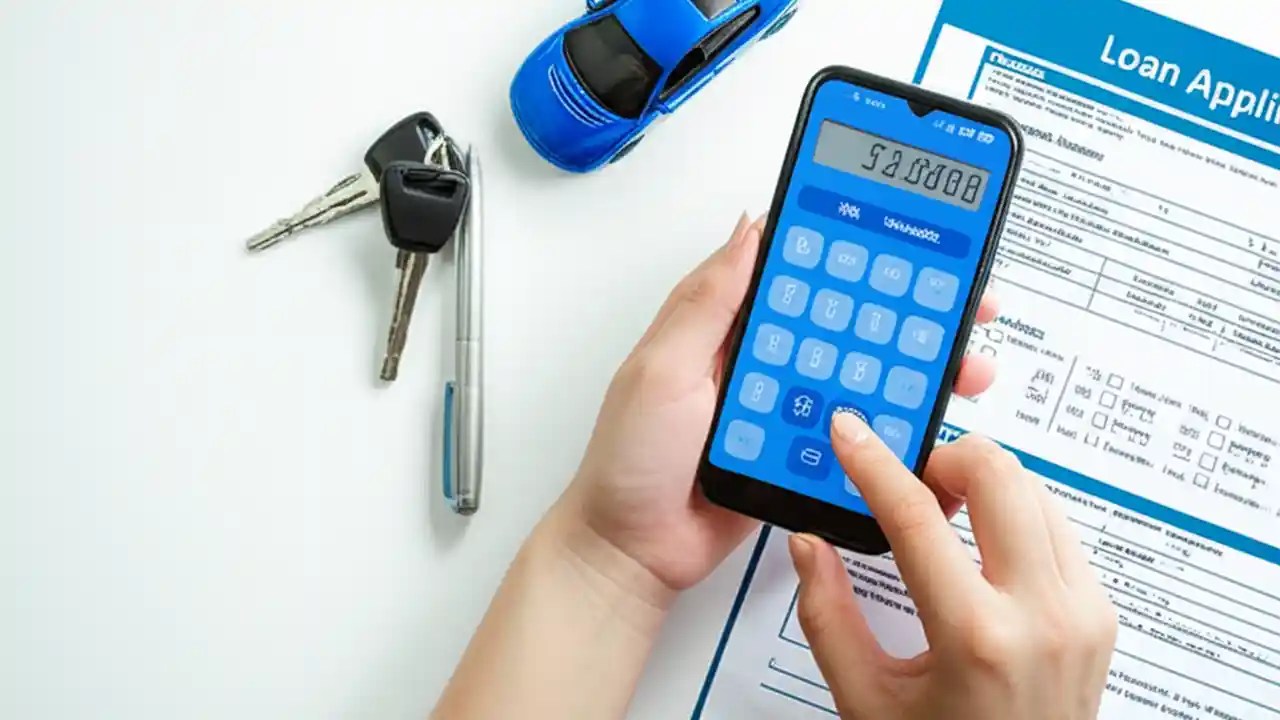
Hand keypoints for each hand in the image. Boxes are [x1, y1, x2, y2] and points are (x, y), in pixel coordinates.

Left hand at [550, 213, 1001, 604]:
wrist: (633, 551)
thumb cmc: (629, 459)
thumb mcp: (661, 369)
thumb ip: (707, 303)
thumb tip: (750, 229)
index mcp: (727, 325)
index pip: (798, 272)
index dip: (851, 251)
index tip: (908, 238)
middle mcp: (761, 359)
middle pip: (845, 323)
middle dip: (905, 312)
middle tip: (964, 306)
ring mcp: (784, 408)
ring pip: (859, 377)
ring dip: (910, 371)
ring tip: (963, 367)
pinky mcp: (799, 454)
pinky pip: (852, 434)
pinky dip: (890, 427)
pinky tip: (928, 422)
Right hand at [790, 413, 1117, 718]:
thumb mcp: (867, 700)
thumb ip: (829, 617)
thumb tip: (810, 546)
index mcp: (977, 639)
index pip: (918, 519)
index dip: (875, 465)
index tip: (851, 434)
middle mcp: (1044, 616)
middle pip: (1000, 475)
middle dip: (944, 458)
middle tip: (908, 480)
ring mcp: (1082, 613)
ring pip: (1036, 490)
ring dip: (983, 485)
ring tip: (942, 513)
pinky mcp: (1099, 614)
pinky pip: (1059, 527)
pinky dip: (1015, 515)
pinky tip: (981, 544)